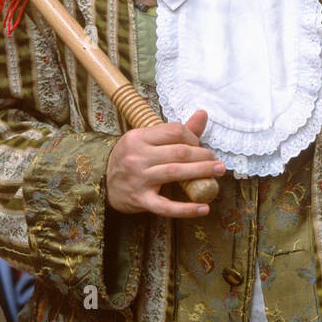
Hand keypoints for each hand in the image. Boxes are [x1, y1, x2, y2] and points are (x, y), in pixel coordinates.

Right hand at [106, 109, 223, 217]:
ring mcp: (138, 179)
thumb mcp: (146, 139)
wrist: (102, 182)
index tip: (200, 146)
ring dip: (202, 173)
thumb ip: (175, 130)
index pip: (174, 131)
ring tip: (218, 172)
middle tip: (218, 162)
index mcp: (138, 137)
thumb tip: (203, 113)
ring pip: (175, 173)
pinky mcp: (140, 200)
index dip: (193, 138)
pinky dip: (186, 209)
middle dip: (203, 156)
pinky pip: (166, 206)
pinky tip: (204, 208)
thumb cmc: (130, 157)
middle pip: (178, 152)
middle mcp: (137, 156)